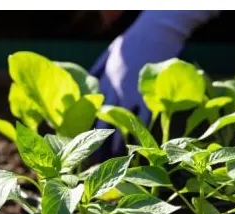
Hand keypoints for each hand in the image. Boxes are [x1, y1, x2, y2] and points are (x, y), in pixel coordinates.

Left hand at [91, 10, 218, 155]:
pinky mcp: (149, 94)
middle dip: (97, 141)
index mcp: (103, 81)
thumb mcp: (109, 53)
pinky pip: (144, 118)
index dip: (84, 130)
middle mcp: (115, 89)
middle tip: (92, 162)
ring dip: (118, 143)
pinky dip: (141, 133)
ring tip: (114, 159)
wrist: (156, 31)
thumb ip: (97, 70)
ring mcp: (132, 92)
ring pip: (122, 124)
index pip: (90, 111)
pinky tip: (140, 147)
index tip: (78, 144)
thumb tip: (88, 83)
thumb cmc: (132, 41)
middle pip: (103, 121)